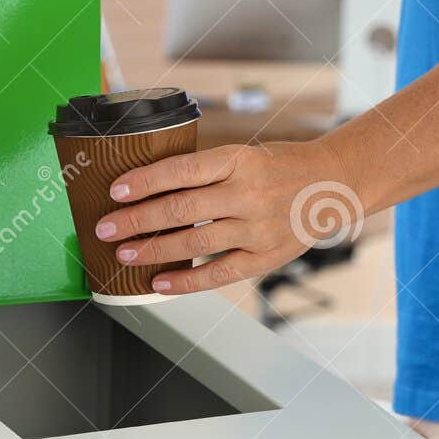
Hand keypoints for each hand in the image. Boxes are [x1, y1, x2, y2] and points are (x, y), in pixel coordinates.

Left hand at [96, 139, 366, 294]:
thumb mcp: (244, 155)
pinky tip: (159, 282)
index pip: (182, 170)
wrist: (333, 184)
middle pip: (181, 210)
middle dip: (137, 220)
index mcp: (240, 160)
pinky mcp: (266, 257)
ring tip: (124, 254)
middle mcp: (249, 194)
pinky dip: (186, 281)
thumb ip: (205, 173)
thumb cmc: (279, 167)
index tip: (116, 190)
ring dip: (154, 250)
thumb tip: (148, 191)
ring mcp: (258, 229)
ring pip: (195, 243)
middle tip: (105, 228)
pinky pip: (219, 274)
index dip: (145, 181)